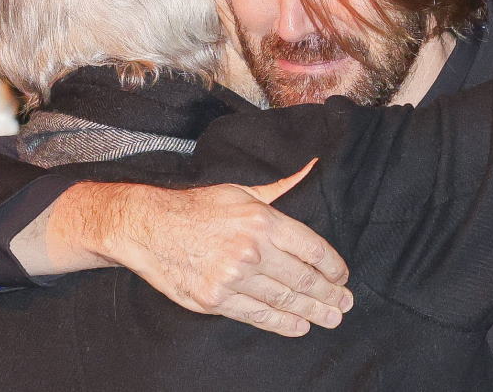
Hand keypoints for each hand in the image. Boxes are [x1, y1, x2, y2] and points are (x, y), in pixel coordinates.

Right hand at [68, 160, 352, 334]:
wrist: (147, 227)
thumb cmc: (198, 206)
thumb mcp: (242, 189)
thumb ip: (282, 186)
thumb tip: (313, 166)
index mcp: (262, 220)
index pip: (311, 249)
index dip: (332, 266)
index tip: (343, 276)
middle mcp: (251, 250)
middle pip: (302, 279)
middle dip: (328, 294)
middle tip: (344, 304)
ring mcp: (232, 278)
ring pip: (283, 300)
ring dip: (312, 312)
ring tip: (330, 318)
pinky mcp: (214, 299)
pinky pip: (255, 315)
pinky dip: (281, 323)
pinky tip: (299, 326)